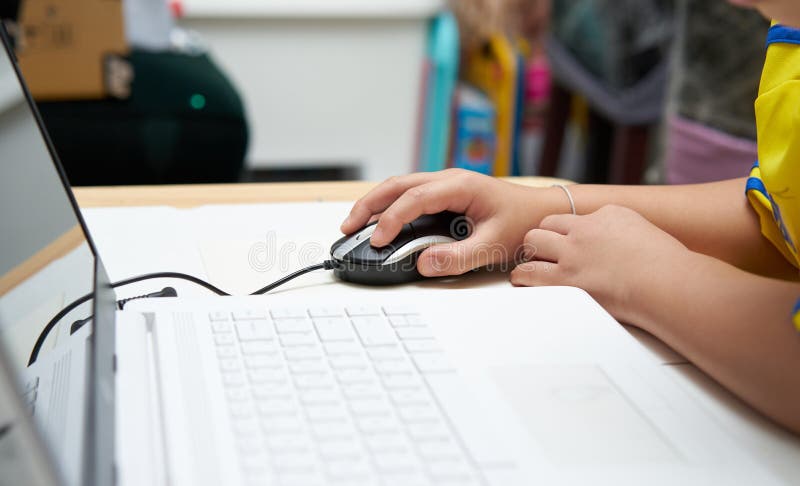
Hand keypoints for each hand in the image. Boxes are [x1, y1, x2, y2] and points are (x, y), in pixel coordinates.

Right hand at [341, 169, 568, 276]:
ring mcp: (445, 185)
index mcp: (460, 185)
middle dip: (369, 205)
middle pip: (397, 185)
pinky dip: (389, 207)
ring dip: (376, 204)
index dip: (391, 219)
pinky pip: (409, 196)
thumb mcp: (493, 245)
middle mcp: (448, 180)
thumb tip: (422, 262)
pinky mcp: (445, 195)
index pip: (414, 198)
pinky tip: (381, 223)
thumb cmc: (522, 223)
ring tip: (355, 225)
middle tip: (348, 227)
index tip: (377, 241)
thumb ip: (458, 258)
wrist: (543, 212)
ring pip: (400, 188)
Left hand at [511, 205, 691, 321]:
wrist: (668, 283)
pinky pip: (529, 273)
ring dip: (530, 256)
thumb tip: (617, 242)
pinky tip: (522, 282)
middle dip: (541, 240)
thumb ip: (623, 232)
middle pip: (545, 226)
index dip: (563, 231)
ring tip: (529, 267)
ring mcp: (573, 254)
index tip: (561, 240)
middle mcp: (585, 230)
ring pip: (533, 244)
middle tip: (541, 254)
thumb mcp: (646, 234)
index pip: (572, 217)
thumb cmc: (667, 266)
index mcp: (607, 215)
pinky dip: (522, 277)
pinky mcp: (566, 279)